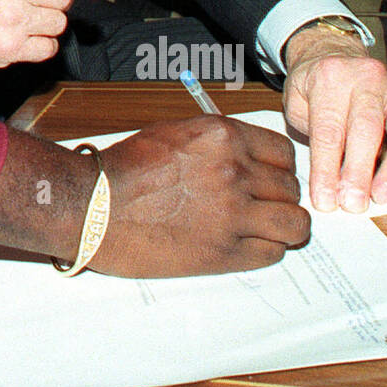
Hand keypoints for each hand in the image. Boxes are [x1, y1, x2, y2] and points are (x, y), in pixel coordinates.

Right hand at [87, 117, 309, 276]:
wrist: (92, 207)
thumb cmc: (122, 169)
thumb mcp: (172, 134)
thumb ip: (214, 142)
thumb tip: (243, 155)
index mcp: (221, 136)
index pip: (283, 152)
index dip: (280, 167)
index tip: (271, 177)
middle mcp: (234, 170)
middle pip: (290, 187)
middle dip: (280, 197)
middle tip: (263, 205)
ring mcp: (233, 212)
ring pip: (294, 223)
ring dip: (283, 226)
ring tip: (265, 229)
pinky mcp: (224, 250)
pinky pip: (272, 252)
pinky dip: (265, 250)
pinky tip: (244, 244)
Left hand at [282, 26, 386, 211]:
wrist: (334, 55)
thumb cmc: (313, 86)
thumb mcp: (296, 102)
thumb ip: (311, 136)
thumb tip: (328, 182)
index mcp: (330, 78)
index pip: (329, 130)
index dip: (327, 169)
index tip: (325, 200)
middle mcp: (366, 79)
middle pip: (367, 129)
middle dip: (360, 172)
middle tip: (354, 204)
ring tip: (382, 198)